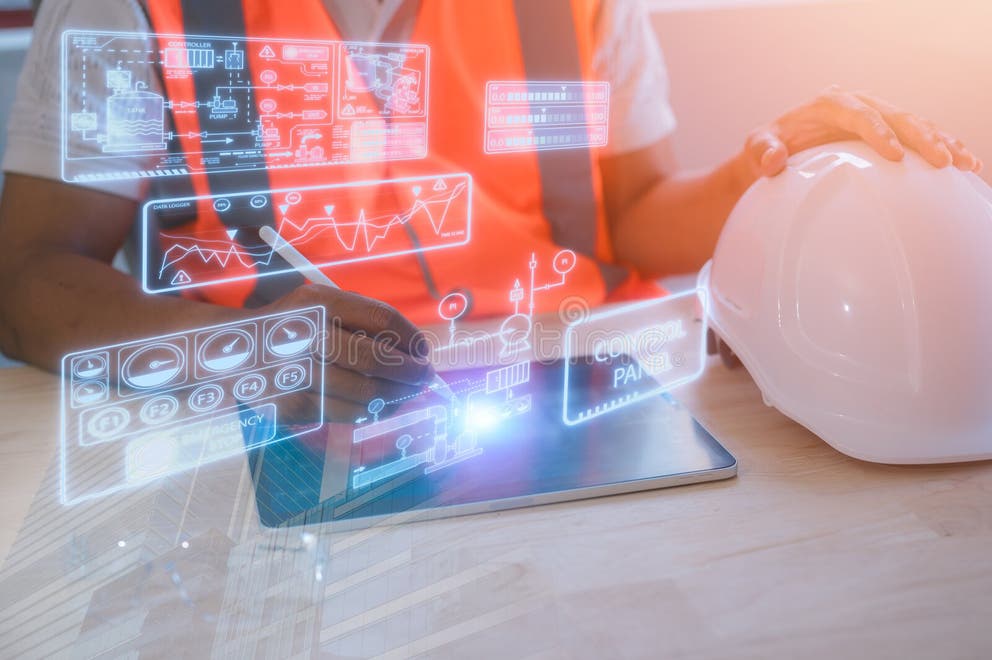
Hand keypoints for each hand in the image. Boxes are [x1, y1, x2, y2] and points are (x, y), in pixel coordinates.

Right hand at [263, 284, 435, 422]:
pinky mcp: (290, 407)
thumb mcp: (321, 305)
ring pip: (365, 392)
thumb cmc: (293, 327)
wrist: (232, 352)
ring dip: (398, 396)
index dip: (411, 337)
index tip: (423, 350)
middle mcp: (304, 334)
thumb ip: (364, 320)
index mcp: (317, 301)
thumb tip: (417, 350)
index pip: (380, 318)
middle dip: (411, 371)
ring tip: (408, 393)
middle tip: (425, 376)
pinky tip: (383, 405)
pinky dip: (374, 412)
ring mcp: (295, 373)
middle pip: (376, 358)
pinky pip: (347, 414)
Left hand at [739, 85, 982, 179]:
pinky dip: (943, 147)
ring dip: (942, 142)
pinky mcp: (887, 132)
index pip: (860, 114)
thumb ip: (762, 151)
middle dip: (922, 137)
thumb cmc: (768, 147)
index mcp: (831, 103)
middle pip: (897, 116)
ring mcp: (877, 117)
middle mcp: (860, 104)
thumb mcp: (758, 147)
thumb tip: (773, 160)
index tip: (895, 156)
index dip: (879, 133)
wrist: (777, 150)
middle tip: (942, 161)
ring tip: (965, 164)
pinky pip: (919, 137)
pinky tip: (966, 165)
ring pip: (915, 125)